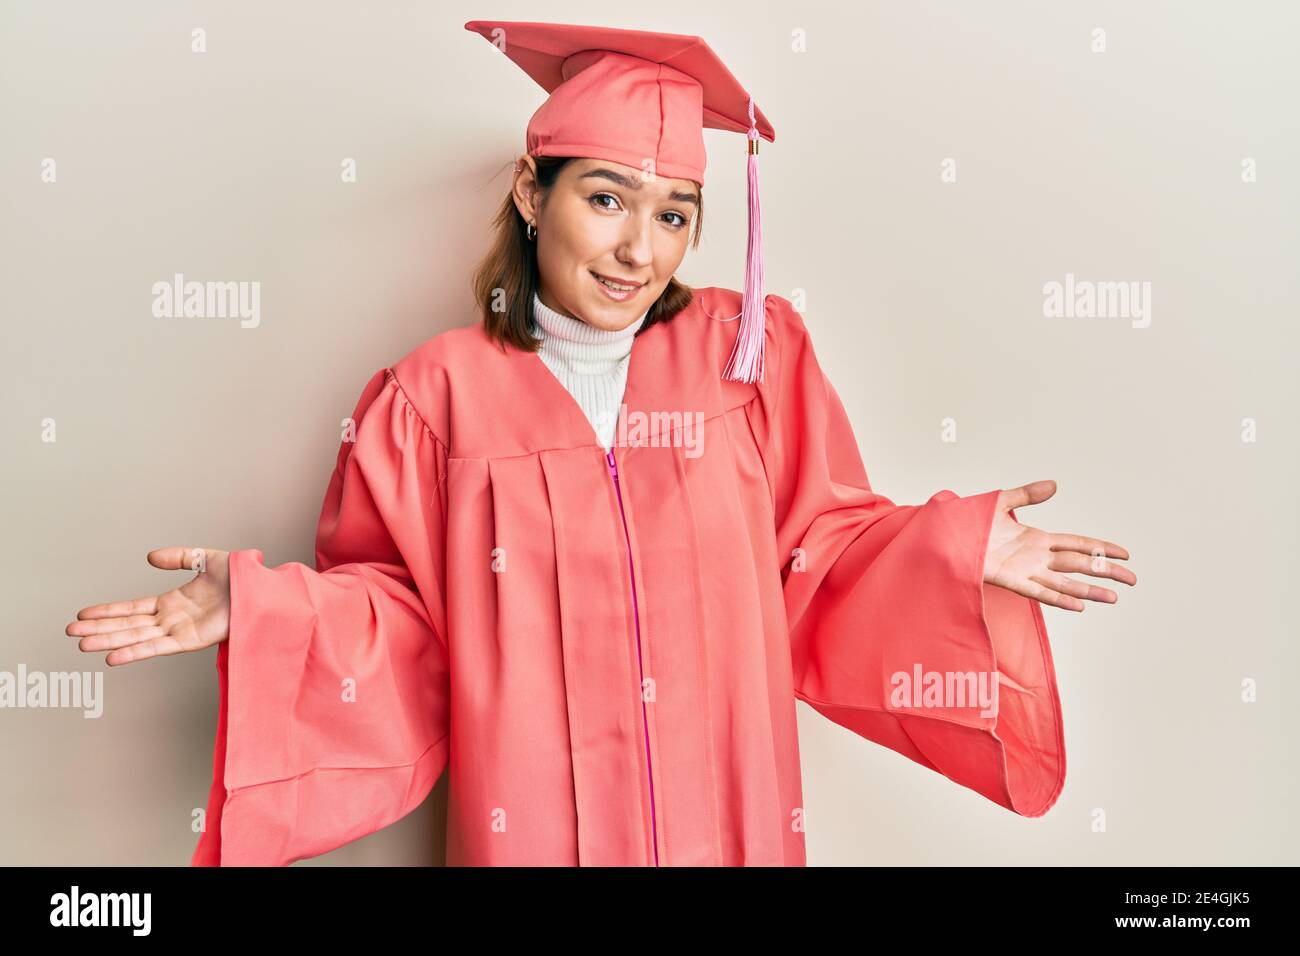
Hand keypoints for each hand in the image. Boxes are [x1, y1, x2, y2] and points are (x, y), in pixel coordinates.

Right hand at [66, 547, 231, 664]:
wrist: (264, 590)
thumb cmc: (241, 578)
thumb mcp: (204, 559)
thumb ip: (178, 557)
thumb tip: (149, 557)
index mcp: (173, 602)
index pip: (133, 608)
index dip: (108, 611)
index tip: (83, 615)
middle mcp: (172, 619)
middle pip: (128, 625)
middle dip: (99, 629)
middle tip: (70, 633)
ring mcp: (180, 631)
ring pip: (137, 637)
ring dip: (109, 641)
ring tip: (82, 646)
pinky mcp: (191, 641)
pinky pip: (157, 647)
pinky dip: (135, 652)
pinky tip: (113, 657)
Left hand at [982, 480, 1135, 611]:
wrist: (941, 537)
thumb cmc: (968, 523)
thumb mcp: (1000, 503)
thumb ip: (1026, 495)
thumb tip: (1055, 485)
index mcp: (1036, 539)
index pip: (1078, 544)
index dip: (1102, 547)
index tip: (1125, 553)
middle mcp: (1035, 557)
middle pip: (1079, 565)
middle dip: (1105, 572)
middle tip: (1133, 580)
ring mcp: (1023, 570)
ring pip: (1063, 583)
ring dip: (1088, 591)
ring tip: (1113, 598)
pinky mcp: (1007, 579)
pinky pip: (1038, 592)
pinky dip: (1058, 599)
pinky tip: (1078, 605)